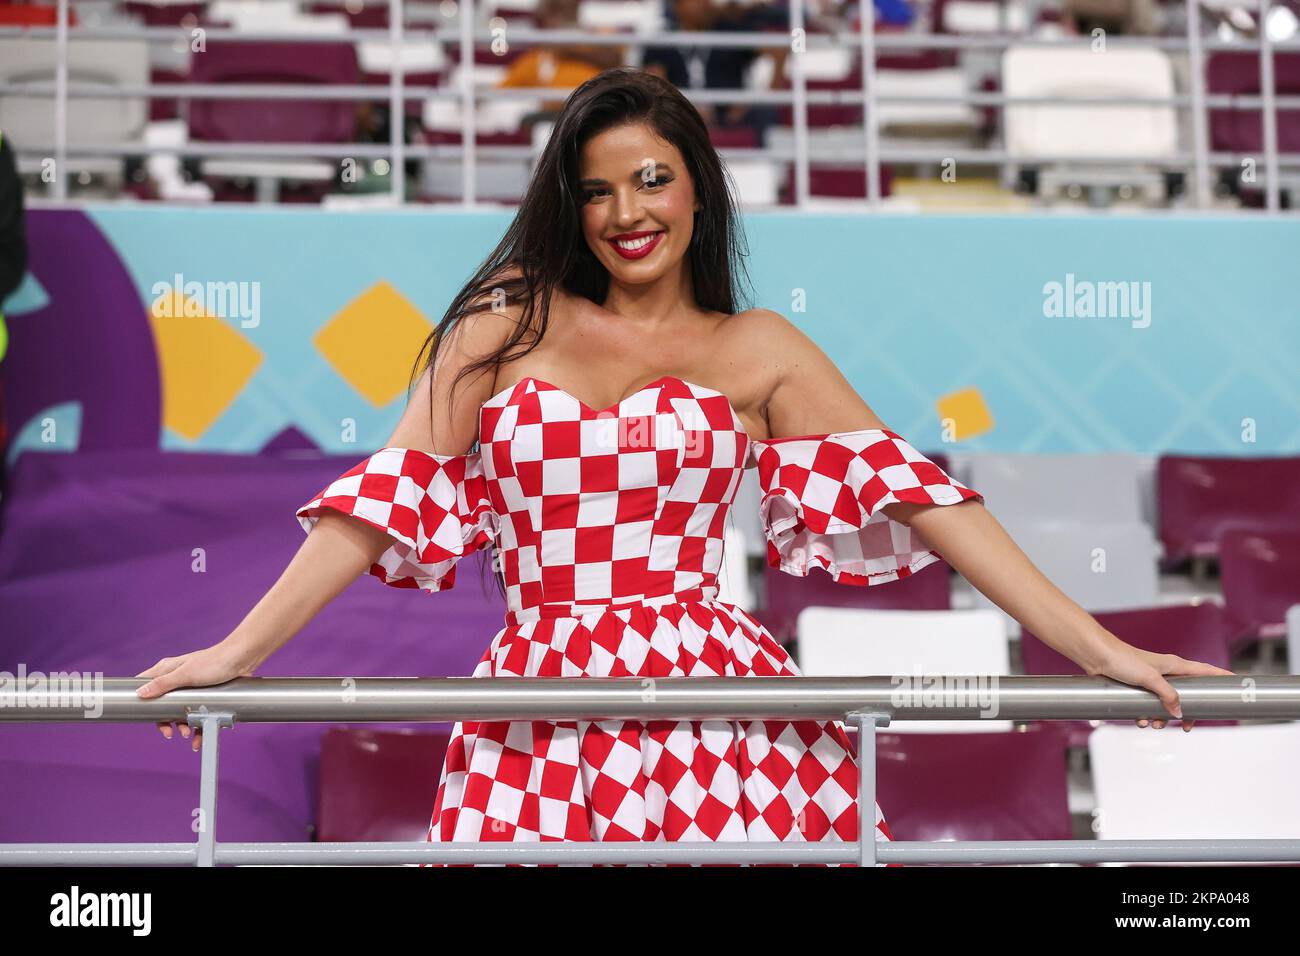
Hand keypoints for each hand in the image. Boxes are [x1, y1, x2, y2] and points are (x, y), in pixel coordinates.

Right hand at [135, 641, 259, 750]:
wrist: (243, 659)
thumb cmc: (214, 662)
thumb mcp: (185, 674)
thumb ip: (163, 684)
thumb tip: (140, 693)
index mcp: (168, 670)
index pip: (146, 685)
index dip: (141, 699)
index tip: (143, 716)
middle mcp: (178, 679)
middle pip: (164, 704)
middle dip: (166, 721)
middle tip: (170, 732)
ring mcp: (193, 688)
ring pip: (181, 712)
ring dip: (183, 726)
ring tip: (189, 734)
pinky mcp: (207, 696)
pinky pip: (199, 715)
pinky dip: (198, 727)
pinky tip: (199, 740)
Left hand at [1089, 639, 1234, 731]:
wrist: (1096, 656)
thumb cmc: (1121, 659)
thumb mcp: (1149, 678)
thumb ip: (1167, 694)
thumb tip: (1179, 712)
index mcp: (1175, 666)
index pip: (1206, 671)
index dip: (1222, 678)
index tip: (1238, 684)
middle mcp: (1167, 672)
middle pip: (1188, 695)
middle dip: (1186, 713)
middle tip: (1185, 726)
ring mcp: (1153, 680)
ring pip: (1167, 704)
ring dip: (1162, 717)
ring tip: (1153, 724)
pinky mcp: (1139, 686)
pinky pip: (1150, 705)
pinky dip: (1147, 715)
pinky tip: (1140, 720)